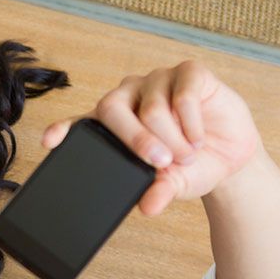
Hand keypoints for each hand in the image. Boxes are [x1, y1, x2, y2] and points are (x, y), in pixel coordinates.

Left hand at [42, 61, 261, 216]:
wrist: (229, 156)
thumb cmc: (188, 167)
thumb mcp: (171, 185)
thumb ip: (157, 192)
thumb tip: (148, 207)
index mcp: (110, 124)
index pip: (78, 123)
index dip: (62, 129)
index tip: (50, 142)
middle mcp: (127, 96)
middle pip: (112, 109)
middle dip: (135, 140)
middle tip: (160, 162)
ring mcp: (155, 80)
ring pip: (152, 108)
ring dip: (174, 139)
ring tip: (187, 154)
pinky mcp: (188, 72)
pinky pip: (183, 96)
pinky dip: (192, 123)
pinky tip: (199, 136)